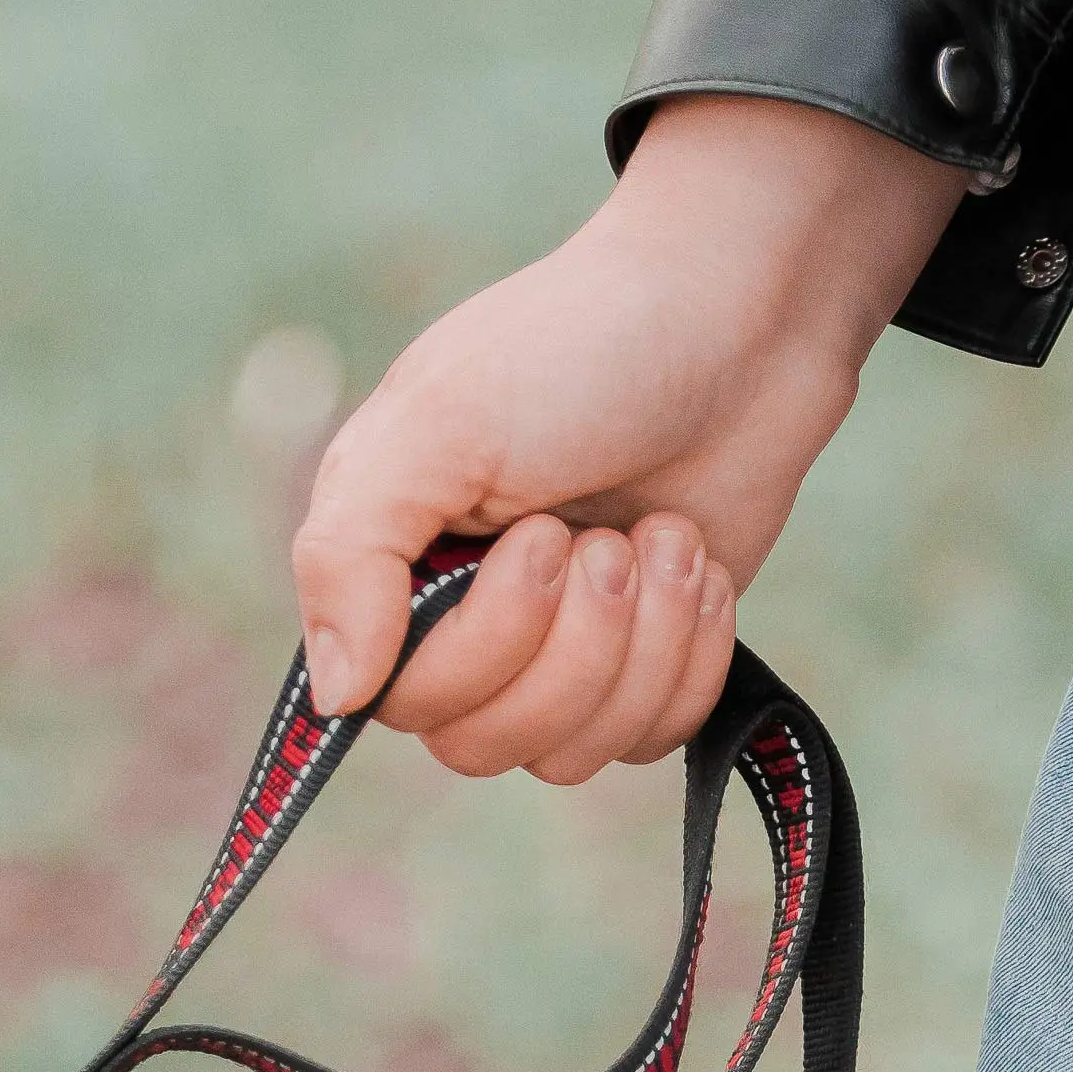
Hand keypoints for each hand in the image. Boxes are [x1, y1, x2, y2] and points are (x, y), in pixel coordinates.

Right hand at [290, 95, 964, 779]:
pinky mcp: (647, 664)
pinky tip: (697, 568)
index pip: (404, 700)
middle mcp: (463, 622)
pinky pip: (648, 738)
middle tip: (612, 536)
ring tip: (663, 536)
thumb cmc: (573, 350)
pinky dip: (688, 656)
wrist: (736, 318)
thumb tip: (335, 698)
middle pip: (485, 743)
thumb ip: (347, 558)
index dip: (488, 641)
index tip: (542, 532)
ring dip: (640, 644)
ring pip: (572, 753)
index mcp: (391, 565)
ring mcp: (559, 652)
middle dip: (573, 644)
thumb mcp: (434, 427)